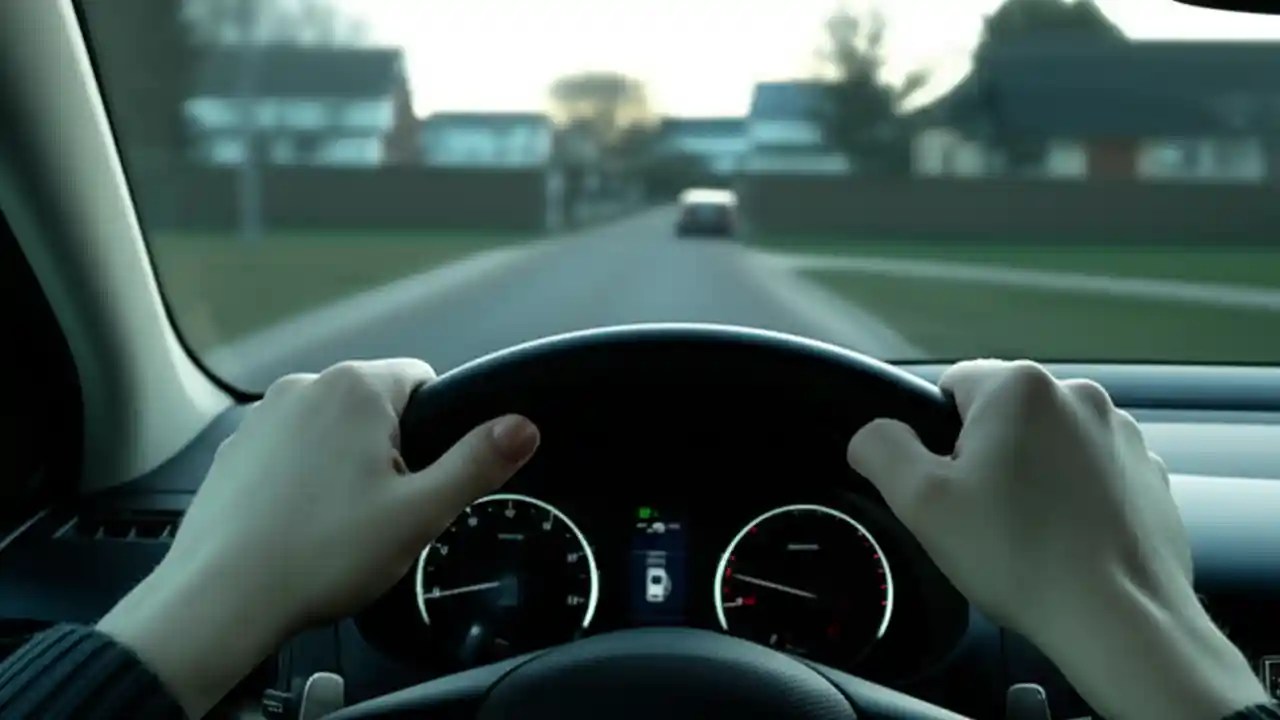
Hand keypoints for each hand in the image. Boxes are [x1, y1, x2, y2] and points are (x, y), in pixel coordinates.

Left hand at [98, 359, 539, 717]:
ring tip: (339, 525)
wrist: (221, 599)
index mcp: (357, 388)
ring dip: (346, 464)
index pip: (424, 380)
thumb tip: (523, 426)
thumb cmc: (321, 555)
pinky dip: (303, 479)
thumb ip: (477, 464)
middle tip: (385, 512)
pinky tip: (301, 526)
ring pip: (332, 431)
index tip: (423, 480)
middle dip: (390, 451)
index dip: (436, 432)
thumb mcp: (419, 514)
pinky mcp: (235, 449)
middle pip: (377, 408)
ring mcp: (263, 416)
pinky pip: (291, 451)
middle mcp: (305, 386)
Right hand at [847, 360, 1265, 719]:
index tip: (951, 489)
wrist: (1120, 618)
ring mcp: (1122, 433)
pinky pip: (1092, 473)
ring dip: (1033, 475)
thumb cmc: (1019, 557)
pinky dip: (1075, 498)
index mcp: (1019, 386)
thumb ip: (881, 450)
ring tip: (1029, 534)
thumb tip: (872, 435)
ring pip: (1049, 444)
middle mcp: (1078, 395)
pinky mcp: (1149, 473)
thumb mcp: (920, 502)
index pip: (951, 387)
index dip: (937, 440)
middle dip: (987, 457)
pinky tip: (1067, 541)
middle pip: (1003, 416)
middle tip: (984, 516)